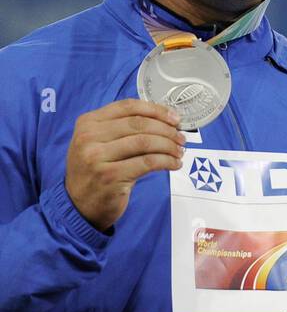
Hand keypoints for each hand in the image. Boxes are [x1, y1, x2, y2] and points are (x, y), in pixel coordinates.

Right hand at [65, 99, 185, 232]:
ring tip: (179, 151)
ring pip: (145, 142)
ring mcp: (97, 156)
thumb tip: (166, 120)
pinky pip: (148, 162)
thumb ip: (123, 128)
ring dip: (169, 145)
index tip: (175, 118)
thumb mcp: (99, 143)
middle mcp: (89, 136)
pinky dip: (166, 161)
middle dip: (167, 129)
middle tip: (181, 138)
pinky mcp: (110, 176)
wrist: (79, 205)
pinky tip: (174, 164)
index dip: (156, 110)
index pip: (128, 106)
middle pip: (139, 123)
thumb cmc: (96, 171)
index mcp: (88, 122)